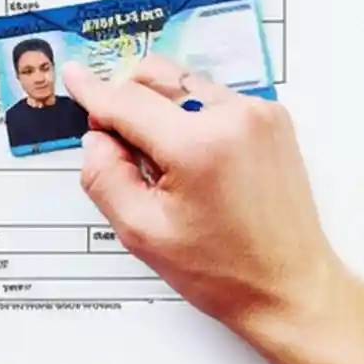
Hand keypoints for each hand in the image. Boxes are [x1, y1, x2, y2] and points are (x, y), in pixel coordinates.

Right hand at [62, 56, 341, 337]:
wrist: (290, 287)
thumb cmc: (222, 270)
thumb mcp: (142, 232)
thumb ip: (104, 177)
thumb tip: (97, 138)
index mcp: (199, 144)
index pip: (127, 100)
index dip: (94, 92)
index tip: (73, 77)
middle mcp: (233, 115)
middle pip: (156, 76)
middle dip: (129, 103)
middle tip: (126, 154)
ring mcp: (259, 113)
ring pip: (184, 85)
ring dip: (162, 112)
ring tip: (170, 169)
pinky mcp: (273, 118)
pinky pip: (213, 99)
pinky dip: (193, 119)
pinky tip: (198, 165)